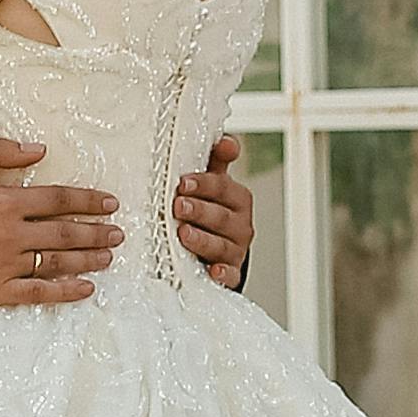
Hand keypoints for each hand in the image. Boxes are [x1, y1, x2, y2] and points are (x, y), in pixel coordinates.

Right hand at [0, 137, 122, 312]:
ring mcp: (5, 266)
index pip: (58, 199)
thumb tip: (39, 149)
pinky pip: (38, 293)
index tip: (109, 203)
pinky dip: (64, 291)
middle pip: (65, 232)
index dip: (88, 200)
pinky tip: (86, 288)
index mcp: (5, 202)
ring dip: (87, 259)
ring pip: (57, 261)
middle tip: (118, 233)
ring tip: (108, 257)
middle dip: (96, 232)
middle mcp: (11, 235)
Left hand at [176, 136, 254, 292]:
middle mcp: (240, 224)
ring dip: (203, 240)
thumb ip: (214, 161)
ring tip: (184, 234)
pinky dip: (223, 274)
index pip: (223, 187)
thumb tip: (225, 140)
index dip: (204, 184)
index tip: (182, 182)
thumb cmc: (210, 211)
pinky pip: (230, 275)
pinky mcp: (230, 273)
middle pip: (221, 216)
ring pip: (222, 245)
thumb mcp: (211, 185)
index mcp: (236, 198)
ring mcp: (235, 250)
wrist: (216, 250)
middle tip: (178, 205)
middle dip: (200, 210)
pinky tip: (213, 272)